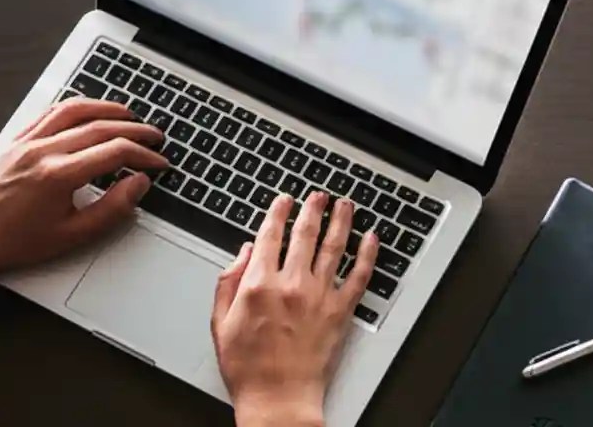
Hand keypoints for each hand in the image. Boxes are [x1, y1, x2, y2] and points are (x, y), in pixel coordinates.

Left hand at [0, 98, 166, 279]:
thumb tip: (138, 185)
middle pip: (101, 127)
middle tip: (155, 137)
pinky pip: (49, 112)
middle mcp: (42, 151)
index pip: (115, 152)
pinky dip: (75, 107)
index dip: (144, 155)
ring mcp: (26, 142)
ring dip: (107, 108)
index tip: (157, 162)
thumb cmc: (10, 241)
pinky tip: (88, 111)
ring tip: (129, 115)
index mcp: (58, 175)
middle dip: (136, 130)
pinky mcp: (15, 141)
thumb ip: (112, 209)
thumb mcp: (71, 236)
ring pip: (75, 111)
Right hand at [212, 191, 376, 426]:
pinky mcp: (341, 310)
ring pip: (335, 247)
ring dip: (341, 221)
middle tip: (318, 195)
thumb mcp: (220, 324)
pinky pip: (360, 276)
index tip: (284, 200)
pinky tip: (372, 238)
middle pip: (305, 234)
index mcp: (259, 285)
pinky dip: (368, 254)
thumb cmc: (248, 367)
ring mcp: (319, 296)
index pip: (271, 236)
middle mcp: (292, 284)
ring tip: (345, 204)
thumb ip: (228, 283)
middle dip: (312, 209)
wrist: (278, 397)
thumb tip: (244, 253)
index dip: (278, 213)